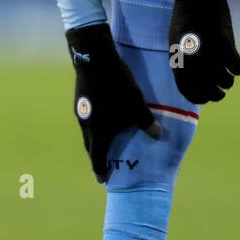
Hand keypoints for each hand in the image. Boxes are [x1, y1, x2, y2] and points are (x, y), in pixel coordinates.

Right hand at [65, 23, 161, 182]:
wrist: (94, 58)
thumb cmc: (117, 85)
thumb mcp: (136, 105)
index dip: (101, 170)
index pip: (98, 157)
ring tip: (101, 144)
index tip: (102, 180)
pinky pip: (87, 119)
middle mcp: (87, 125)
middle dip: (97, 158)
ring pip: (87, 132)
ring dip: (94, 141)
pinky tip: (100, 119)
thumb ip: (146, 122)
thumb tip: (159, 135)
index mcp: (99, 132)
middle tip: (102, 167)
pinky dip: (93, 126)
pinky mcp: (80, 99)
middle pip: (90, 147)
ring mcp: (81, 111)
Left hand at [168, 0, 239, 102]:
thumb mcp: (176, 44)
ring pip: (226, 82)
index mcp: (178, 61)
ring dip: (228, 82)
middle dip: (216, 95)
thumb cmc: (185, 19)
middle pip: (208, 91)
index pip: (188, 91)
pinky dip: (238, 69)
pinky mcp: (226, 45)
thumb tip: (194, 81)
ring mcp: (210, 54)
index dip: (199, 98)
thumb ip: (183, 64)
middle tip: (220, 92)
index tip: (206, 99)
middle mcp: (193, 62)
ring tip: (228, 74)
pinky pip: (237, 68)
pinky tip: (236, 63)